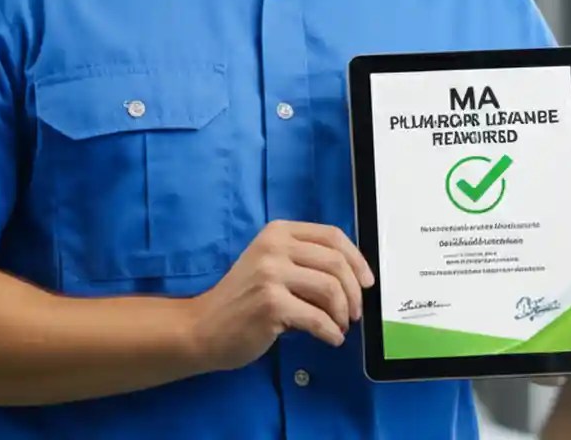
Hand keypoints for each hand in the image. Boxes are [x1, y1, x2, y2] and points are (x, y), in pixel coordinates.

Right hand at [186, 220, 374, 371]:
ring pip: (331, 289)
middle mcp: (273, 247)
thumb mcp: (270, 265)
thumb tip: (354, 276)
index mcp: (277, 232)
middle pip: (335, 262)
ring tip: (339, 326)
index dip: (357, 259)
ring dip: (343, 314)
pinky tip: (331, 339)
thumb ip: (304, 261)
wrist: (204, 326)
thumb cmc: (242, 300)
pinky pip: (318, 319)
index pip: (332, 235)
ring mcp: (270, 274)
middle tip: (353, 313)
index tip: (367, 282)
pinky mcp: (271, 304)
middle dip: (353, 292)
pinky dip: (331, 332)